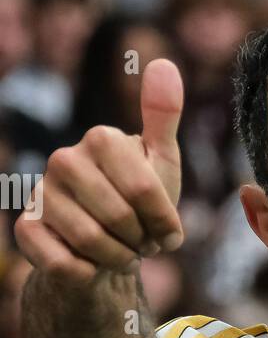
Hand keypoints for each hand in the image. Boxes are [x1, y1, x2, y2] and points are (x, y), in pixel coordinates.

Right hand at [14, 58, 184, 284]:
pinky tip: (95, 266)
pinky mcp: (26, 228)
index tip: (171, 235)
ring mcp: (40, 193)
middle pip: (120, 218)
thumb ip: (163, 116)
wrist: (102, 243)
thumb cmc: (137, 200)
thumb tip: (164, 63)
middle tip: (144, 245)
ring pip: (92, 244)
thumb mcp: (159, 160)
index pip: (146, 191)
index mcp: (101, 138)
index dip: (165, 223)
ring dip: (119, 260)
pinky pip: (66, 265)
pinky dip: (90, 274)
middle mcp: (63, 159)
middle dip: (142, 243)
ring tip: (125, 254)